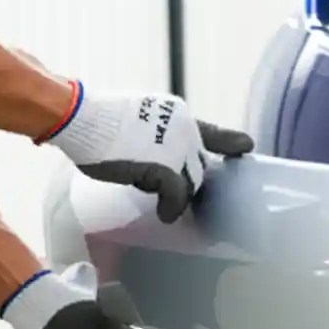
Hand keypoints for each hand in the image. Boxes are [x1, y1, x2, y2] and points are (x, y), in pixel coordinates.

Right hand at [37, 82, 253, 222]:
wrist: (81, 118)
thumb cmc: (97, 122)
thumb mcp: (137, 120)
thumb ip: (156, 136)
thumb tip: (158, 161)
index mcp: (176, 113)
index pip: (210, 131)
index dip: (229, 141)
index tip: (247, 146)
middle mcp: (183, 128)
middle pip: (198, 165)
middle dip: (189, 183)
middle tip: (177, 198)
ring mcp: (176, 146)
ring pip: (190, 182)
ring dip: (177, 196)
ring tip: (166, 205)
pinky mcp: (164, 166)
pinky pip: (177, 195)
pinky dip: (172, 208)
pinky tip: (166, 214)